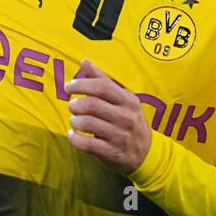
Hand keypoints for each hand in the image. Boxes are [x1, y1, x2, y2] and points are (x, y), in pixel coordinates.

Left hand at [64, 59, 150, 173]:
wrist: (146, 152)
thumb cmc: (128, 120)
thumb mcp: (122, 99)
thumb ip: (102, 80)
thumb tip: (85, 62)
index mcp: (128, 100)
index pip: (101, 87)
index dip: (81, 84)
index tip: (69, 86)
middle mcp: (126, 117)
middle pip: (92, 104)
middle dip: (75, 104)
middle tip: (72, 106)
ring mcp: (120, 136)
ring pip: (87, 123)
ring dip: (74, 120)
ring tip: (75, 120)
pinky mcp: (112, 152)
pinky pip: (86, 144)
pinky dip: (74, 138)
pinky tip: (73, 135)